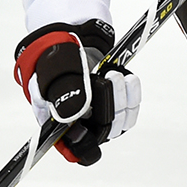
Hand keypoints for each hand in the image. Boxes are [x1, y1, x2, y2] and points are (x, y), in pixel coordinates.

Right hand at [13, 20, 139, 164]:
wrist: (70, 38)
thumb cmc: (54, 56)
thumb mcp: (55, 72)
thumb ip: (64, 93)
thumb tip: (75, 114)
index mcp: (56, 122)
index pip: (73, 148)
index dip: (85, 146)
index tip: (95, 129)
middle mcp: (78, 123)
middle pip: (103, 132)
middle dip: (111, 106)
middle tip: (109, 79)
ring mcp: (97, 113)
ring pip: (120, 121)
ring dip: (124, 99)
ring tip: (116, 75)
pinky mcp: (114, 101)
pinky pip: (130, 107)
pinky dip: (132, 93)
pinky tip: (126, 78)